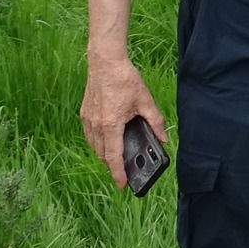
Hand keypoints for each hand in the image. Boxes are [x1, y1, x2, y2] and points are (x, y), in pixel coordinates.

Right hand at [80, 55, 166, 186]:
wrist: (105, 62)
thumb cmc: (125, 80)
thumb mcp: (145, 101)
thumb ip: (155, 122)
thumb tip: (163, 139)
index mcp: (111, 124)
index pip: (113, 156)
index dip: (118, 173)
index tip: (122, 185)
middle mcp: (96, 125)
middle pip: (102, 154)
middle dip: (112, 166)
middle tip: (124, 173)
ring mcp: (87, 119)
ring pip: (94, 146)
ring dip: (104, 155)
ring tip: (117, 160)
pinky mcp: (84, 113)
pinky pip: (90, 136)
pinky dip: (98, 143)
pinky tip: (108, 141)